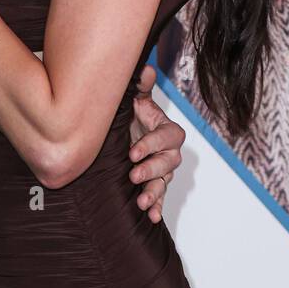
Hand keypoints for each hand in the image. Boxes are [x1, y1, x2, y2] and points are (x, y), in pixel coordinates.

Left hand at [129, 63, 184, 222]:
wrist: (120, 132)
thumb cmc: (130, 115)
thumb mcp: (134, 100)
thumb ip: (140, 87)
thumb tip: (145, 69)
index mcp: (166, 130)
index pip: (168, 137)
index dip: (153, 144)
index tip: (133, 152)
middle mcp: (168, 152)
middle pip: (169, 163)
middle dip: (152, 169)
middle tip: (133, 174)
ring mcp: (162, 170)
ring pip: (164, 182)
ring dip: (154, 193)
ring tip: (141, 202)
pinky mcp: (153, 184)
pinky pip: (160, 197)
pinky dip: (156, 207)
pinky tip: (150, 218)